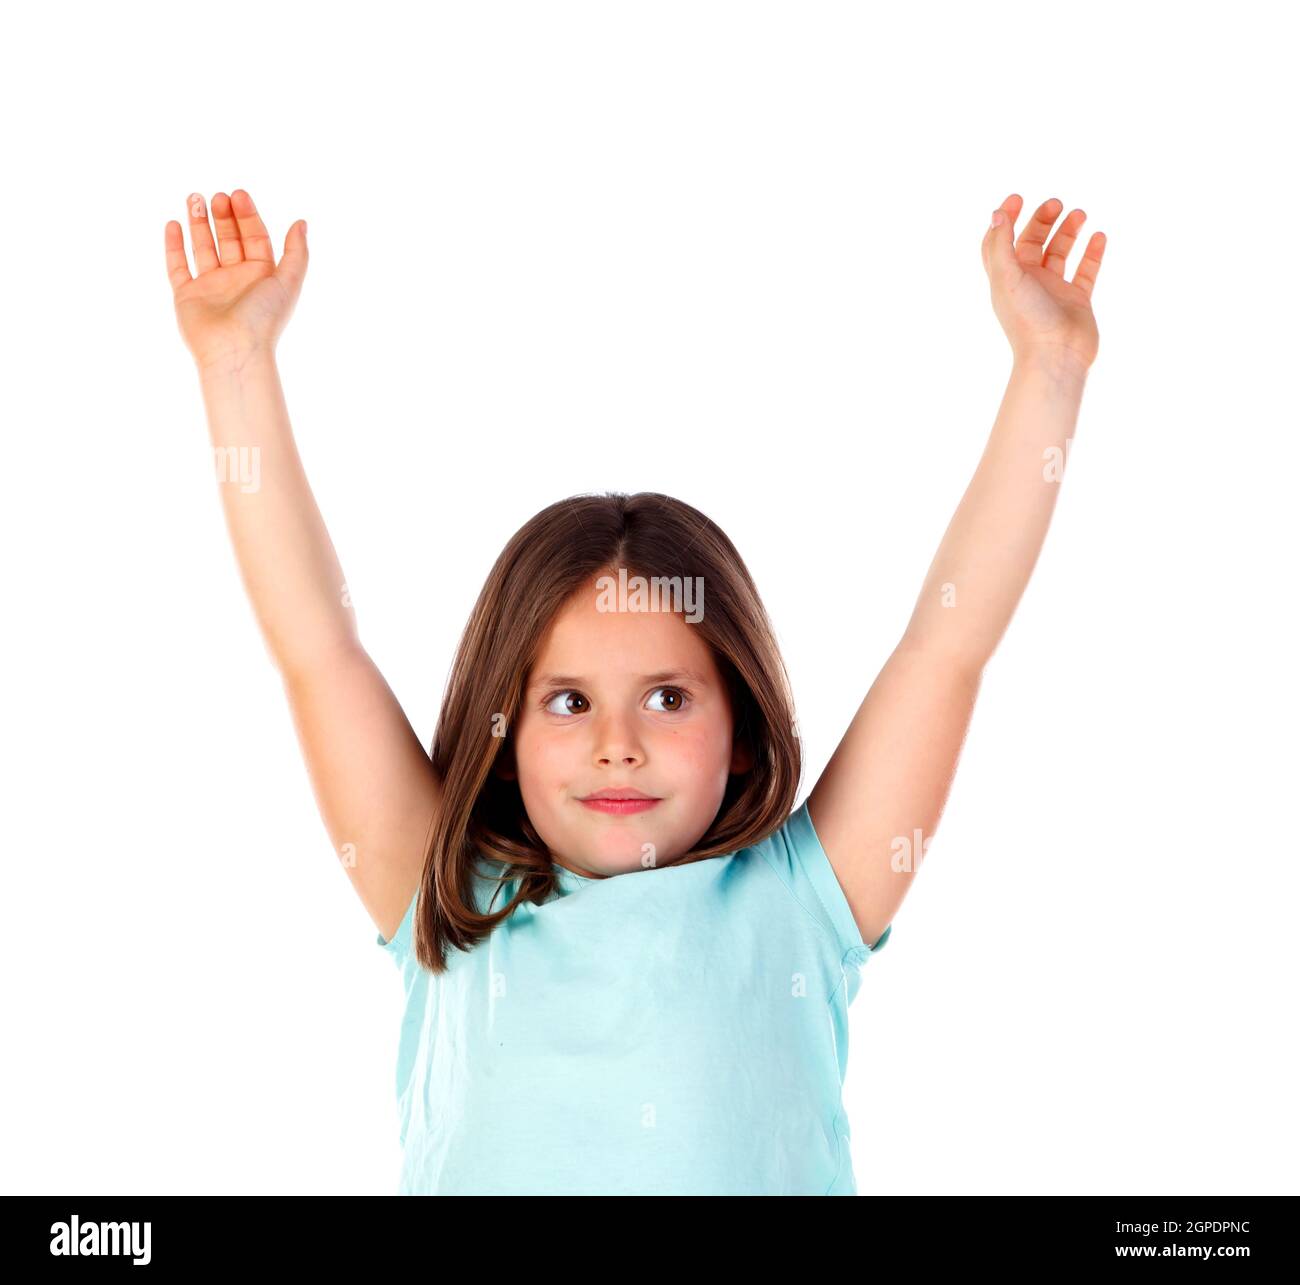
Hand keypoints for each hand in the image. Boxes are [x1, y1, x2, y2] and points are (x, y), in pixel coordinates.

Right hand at [165, 190, 307, 373]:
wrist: (234, 350)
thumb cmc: (264, 318)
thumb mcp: (289, 281)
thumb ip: (296, 252)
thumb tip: (301, 222)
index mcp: (262, 277)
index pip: (255, 238)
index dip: (247, 216)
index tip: (238, 194)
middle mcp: (237, 280)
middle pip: (229, 240)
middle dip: (224, 217)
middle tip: (218, 197)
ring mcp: (211, 287)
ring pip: (203, 248)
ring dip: (199, 223)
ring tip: (195, 197)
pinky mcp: (187, 296)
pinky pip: (178, 266)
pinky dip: (174, 246)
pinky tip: (173, 224)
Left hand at [982, 194, 1105, 371]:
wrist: (1056, 356)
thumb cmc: (1028, 319)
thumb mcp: (1007, 278)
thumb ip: (1000, 246)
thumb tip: (996, 214)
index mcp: (1006, 279)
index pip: (1000, 243)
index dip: (1005, 219)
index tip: (1018, 198)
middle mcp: (1028, 284)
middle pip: (1032, 243)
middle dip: (1042, 221)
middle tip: (1057, 204)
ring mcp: (1054, 292)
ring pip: (1060, 254)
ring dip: (1068, 232)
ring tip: (1080, 214)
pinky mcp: (1077, 301)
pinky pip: (1086, 271)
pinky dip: (1092, 253)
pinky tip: (1099, 235)